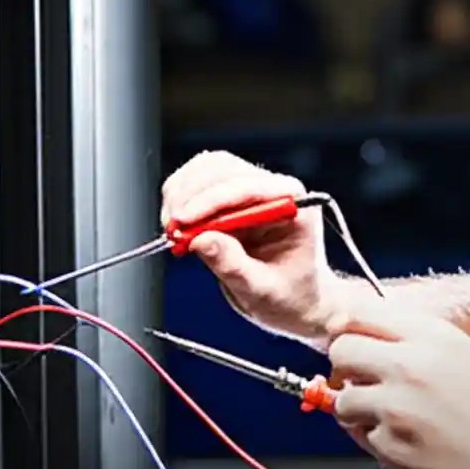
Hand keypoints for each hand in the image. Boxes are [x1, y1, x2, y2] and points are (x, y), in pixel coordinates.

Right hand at [160, 150, 344, 342]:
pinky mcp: (231, 196)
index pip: (247, 187)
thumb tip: (202, 240)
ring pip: (206, 169)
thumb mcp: (263, 290)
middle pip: (223, 170)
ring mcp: (251, 189)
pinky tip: (177, 223)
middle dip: (191, 196)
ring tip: (173, 228)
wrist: (296, 300)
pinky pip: (199, 181)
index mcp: (294, 204)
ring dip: (181, 193)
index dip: (210, 200)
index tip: (184, 221)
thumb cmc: (292, 295)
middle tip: (173, 229)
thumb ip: (233, 265)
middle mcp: (273, 189)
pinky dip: (180, 197)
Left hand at [326, 299, 469, 468]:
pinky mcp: (388, 444)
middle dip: (346, 367)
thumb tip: (362, 336)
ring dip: (356, 410)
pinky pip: (360, 436)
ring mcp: (395, 406)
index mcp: (434, 338)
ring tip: (390, 420)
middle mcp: (410, 365)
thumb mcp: (465, 360)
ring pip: (342, 397)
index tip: (347, 339)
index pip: (362, 313)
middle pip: (341, 349)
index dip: (347, 328)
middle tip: (362, 381)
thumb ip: (414, 344)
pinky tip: (407, 444)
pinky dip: (376, 442)